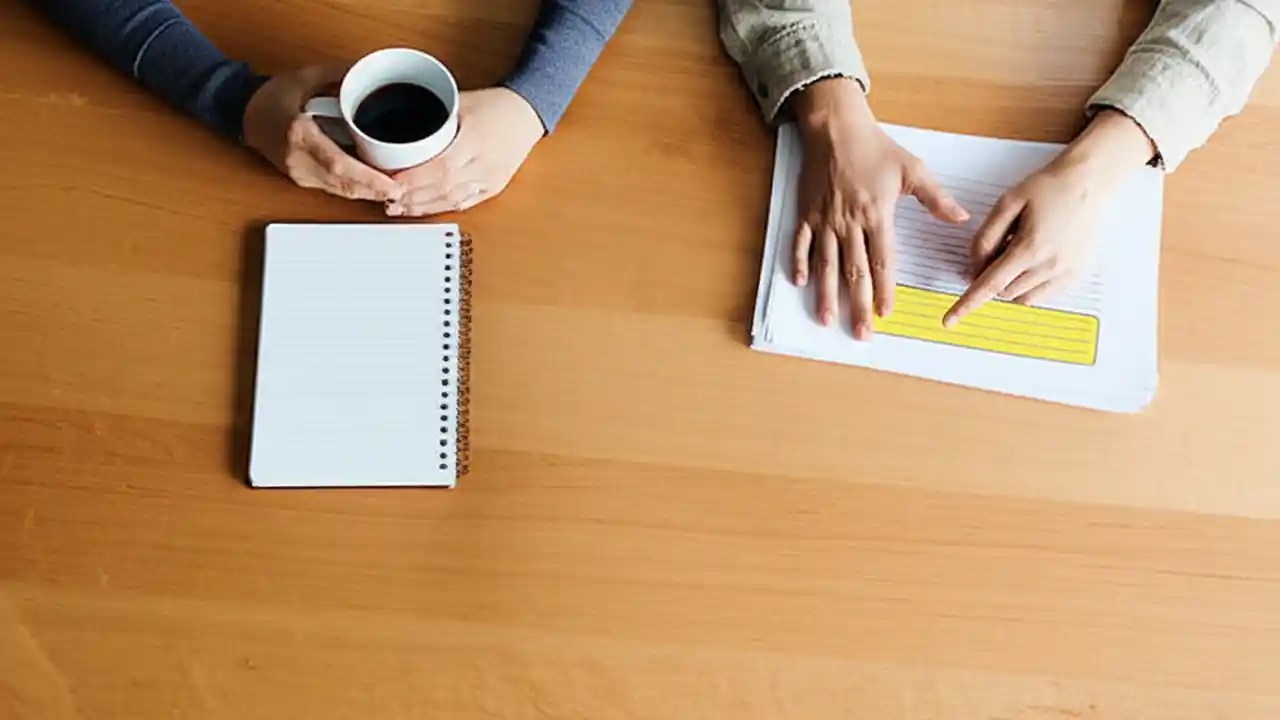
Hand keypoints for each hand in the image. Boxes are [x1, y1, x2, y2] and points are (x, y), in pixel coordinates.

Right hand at [243, 65, 402, 202]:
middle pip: (343, 185)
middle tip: (404, 191)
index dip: (368, 179)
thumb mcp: (304, 77)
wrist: (243, 113)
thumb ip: (338, 74)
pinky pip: (333, 189)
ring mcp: (299, 174)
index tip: (392, 184)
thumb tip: (367, 70)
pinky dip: (355, 189)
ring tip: (395, 191)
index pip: (339, 165)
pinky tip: (373, 187)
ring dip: (368, 194)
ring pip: (340, 192)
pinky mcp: (301, 180)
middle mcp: (299, 160)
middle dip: (376, 191)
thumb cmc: (271, 96)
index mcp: (300, 135)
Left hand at [388, 87, 543, 215]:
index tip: (391, 183)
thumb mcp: (461, 102)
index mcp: (475, 141)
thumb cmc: (496, 104)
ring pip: (453, 200)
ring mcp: (490, 179)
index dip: (413, 180)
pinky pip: (466, 203)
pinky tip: (426, 210)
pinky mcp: (494, 187)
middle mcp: (484, 164)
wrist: (529, 112)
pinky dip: (443, 208)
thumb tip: (399, 129)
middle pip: (443, 189)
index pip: (440, 168)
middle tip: (389, 201)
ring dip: (424, 207)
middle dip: (413, 198)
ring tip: (401, 209)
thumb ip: (433, 117)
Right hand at [792, 79, 968, 339]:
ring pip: (826, 264)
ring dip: (827, 294)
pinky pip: (802, 243)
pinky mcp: (807, 213)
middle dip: (858, 305)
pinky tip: (801, 283)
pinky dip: (800, 263)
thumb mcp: (912, 169)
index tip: (886, 312)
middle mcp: (849, 222)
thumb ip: (936, 198)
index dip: (884, 289)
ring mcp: (825, 220)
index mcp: (876, 214)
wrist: (835, 127)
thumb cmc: (875, 147)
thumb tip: (961, 218)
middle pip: (854, 272)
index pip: (881, 260)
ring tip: (828, 319)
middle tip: (861, 333)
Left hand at [943, 110, 1156, 325]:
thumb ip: (985, 238)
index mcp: (1029, 247)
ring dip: (1010, 283)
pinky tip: (1035, 260)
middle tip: (1001, 247)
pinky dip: (1029, 286)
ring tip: (1021, 250)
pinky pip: (1041, 296)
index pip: (989, 285)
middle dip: (992, 276)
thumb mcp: (1006, 203)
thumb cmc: (1047, 188)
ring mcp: (1065, 273)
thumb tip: (975, 268)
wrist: (1088, 182)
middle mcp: (1050, 266)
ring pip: (1020, 297)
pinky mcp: (1075, 276)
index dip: (967, 304)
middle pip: (1002, 291)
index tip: (950, 321)